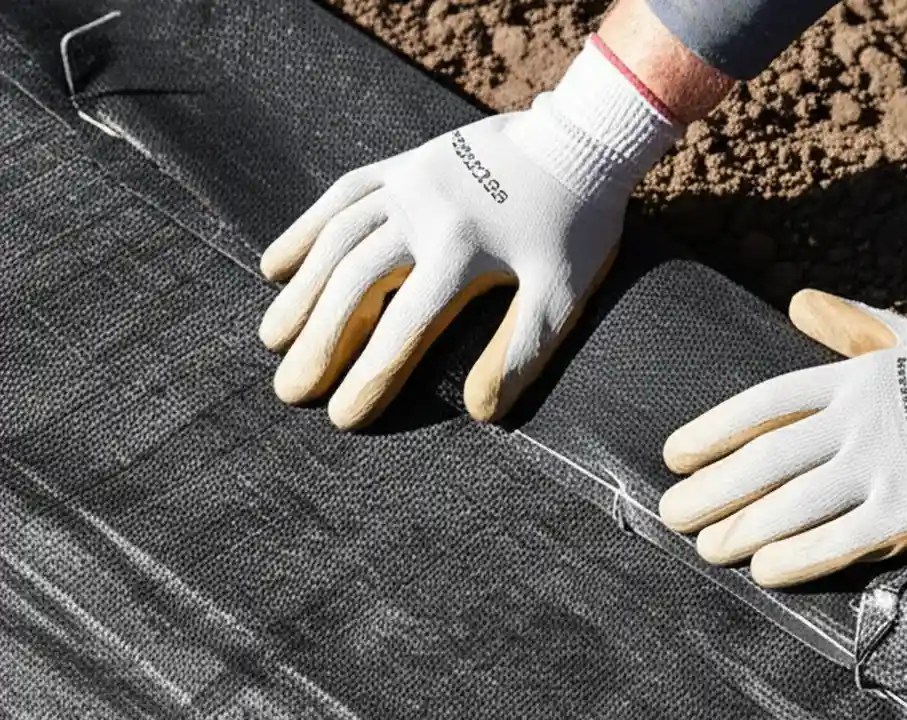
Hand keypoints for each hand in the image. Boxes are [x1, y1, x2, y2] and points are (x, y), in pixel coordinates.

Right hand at [258, 38, 677, 427]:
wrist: (583, 139)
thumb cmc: (578, 225)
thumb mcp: (564, 294)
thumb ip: (520, 352)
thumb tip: (480, 411)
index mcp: (462, 251)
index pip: (404, 328)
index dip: (370, 376)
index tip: (340, 418)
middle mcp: (423, 213)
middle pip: (355, 285)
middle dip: (320, 342)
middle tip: (289, 391)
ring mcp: (408, 181)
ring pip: (338, 239)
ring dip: (303, 290)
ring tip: (273, 339)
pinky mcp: (405, 161)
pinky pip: (344, 194)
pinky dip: (307, 228)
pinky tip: (277, 264)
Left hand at [660, 290, 906, 587]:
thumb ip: (852, 325)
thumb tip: (798, 299)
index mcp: (857, 376)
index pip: (766, 403)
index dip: (713, 429)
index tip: (674, 453)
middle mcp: (861, 418)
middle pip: (766, 457)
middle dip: (712, 488)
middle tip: (671, 513)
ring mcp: (888, 463)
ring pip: (794, 500)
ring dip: (742, 527)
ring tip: (705, 548)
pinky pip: (842, 538)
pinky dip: (799, 557)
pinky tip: (765, 572)